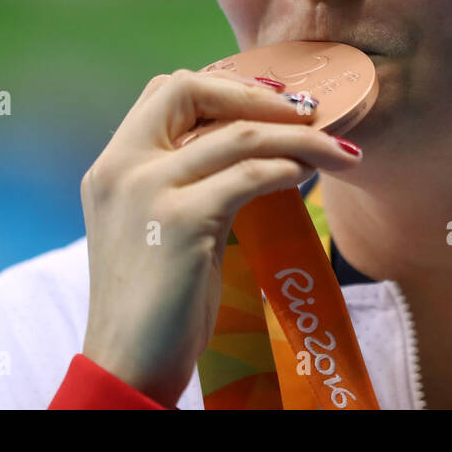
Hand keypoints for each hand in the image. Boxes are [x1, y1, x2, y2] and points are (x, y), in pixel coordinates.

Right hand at [79, 69, 362, 406]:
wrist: (130, 363)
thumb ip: (188, 180)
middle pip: (194, 90)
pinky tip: (308, 175)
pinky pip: (249, 175)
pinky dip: (287, 167)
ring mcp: (148, 191)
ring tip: (338, 149)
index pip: (166, 90)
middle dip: (260, 97)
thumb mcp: (160, 224)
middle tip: (310, 114)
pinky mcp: (180, 222)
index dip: (226, 87)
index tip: (274, 104)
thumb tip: (257, 145)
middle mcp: (123, 168)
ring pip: (238, 135)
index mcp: (113, 165)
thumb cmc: (156, 300)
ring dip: (299, 136)